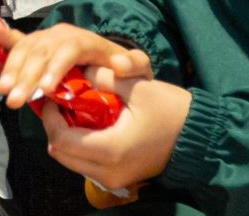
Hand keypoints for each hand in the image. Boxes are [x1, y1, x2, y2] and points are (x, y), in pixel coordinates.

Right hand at [0, 21, 150, 110]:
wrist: (117, 61)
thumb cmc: (126, 70)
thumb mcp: (140, 68)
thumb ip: (135, 64)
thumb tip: (119, 63)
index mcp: (87, 41)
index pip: (68, 50)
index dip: (55, 68)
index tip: (45, 90)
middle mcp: (64, 35)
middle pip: (41, 52)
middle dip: (25, 76)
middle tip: (15, 100)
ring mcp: (49, 38)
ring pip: (26, 50)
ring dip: (12, 70)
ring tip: (3, 90)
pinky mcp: (39, 44)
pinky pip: (20, 40)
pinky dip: (5, 36)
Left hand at [40, 70, 192, 192]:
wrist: (198, 137)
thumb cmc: (172, 110)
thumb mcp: (138, 86)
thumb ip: (104, 76)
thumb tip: (79, 70)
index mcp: (111, 150)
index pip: (60, 140)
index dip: (50, 117)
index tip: (53, 95)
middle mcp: (108, 171)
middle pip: (61, 154)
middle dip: (55, 127)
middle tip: (60, 102)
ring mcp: (114, 179)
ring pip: (71, 161)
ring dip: (66, 137)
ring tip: (73, 110)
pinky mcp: (119, 179)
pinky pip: (86, 164)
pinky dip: (80, 145)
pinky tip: (88, 124)